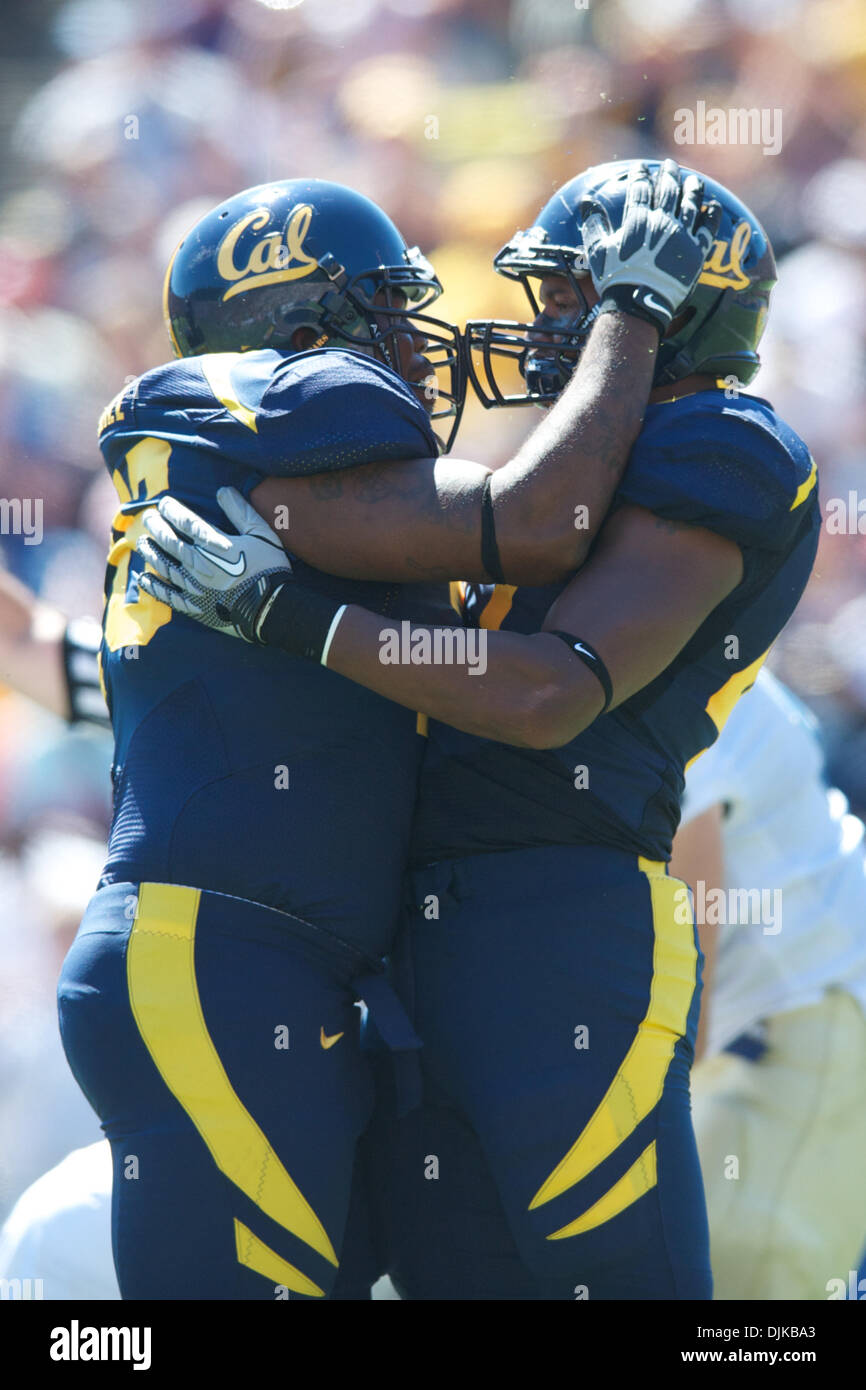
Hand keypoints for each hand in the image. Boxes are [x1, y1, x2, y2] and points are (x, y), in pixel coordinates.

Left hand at [136, 487, 290, 642]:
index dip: (172, 510)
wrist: (271, 609)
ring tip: (143, 543)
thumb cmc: (268, 569)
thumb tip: (223, 491)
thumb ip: (240, 511)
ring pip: (163, 566)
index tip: (164, 503)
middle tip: (148, 518)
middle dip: (156, 527)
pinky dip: (153, 586)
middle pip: (168, 541)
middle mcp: (197, 563)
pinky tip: (144, 578)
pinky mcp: (193, 606)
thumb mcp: (261, 535)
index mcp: (213, 544)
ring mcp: (192, 586)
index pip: (185, 521)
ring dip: (150, 552)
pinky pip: (166, 595)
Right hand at [580, 159, 720, 332]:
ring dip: (692, 188)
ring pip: (691, 203)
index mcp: (638, 220)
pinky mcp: (696, 252)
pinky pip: (708, 229)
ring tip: (693, 180)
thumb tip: (587, 202)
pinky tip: (713, 206)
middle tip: (670, 165)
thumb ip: (594, 224)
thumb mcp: (597, 252)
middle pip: (668, 190)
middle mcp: (662, 222)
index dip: (640, 175)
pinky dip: (711, 215)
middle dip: (668, 174)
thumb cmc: (615, 280)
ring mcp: (682, 236)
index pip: (640, 189)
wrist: (639, 304)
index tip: (641, 168)